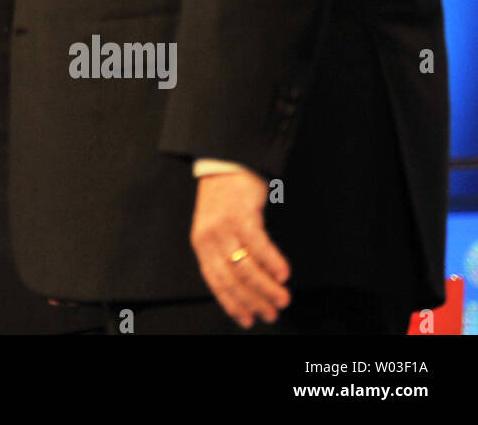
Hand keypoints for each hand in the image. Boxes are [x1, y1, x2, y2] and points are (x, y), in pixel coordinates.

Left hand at [190, 169, 290, 328]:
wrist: (224, 165)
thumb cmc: (223, 201)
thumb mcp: (215, 230)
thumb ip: (223, 255)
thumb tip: (244, 289)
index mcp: (201, 245)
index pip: (216, 282)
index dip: (232, 304)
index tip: (249, 320)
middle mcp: (209, 238)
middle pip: (231, 278)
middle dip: (253, 300)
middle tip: (272, 314)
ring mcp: (225, 226)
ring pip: (245, 265)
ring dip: (266, 286)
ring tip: (283, 298)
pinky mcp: (242, 214)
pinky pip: (258, 243)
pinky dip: (272, 261)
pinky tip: (284, 274)